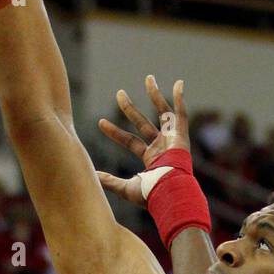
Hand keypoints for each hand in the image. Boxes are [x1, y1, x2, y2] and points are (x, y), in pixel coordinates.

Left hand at [97, 76, 188, 206]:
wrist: (169, 193)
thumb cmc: (151, 194)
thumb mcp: (126, 188)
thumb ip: (110, 182)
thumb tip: (92, 176)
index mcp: (151, 159)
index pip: (130, 141)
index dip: (115, 132)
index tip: (100, 122)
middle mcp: (161, 147)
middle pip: (143, 123)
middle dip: (130, 109)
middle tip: (119, 94)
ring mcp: (172, 140)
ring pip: (162, 113)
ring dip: (155, 95)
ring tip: (148, 78)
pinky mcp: (182, 136)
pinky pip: (181, 114)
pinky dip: (180, 99)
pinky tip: (178, 83)